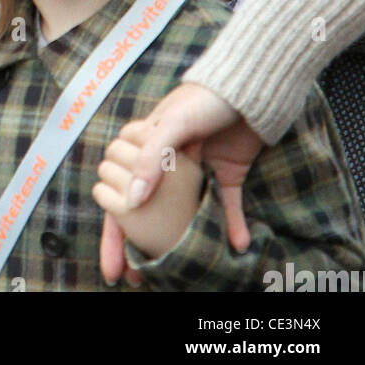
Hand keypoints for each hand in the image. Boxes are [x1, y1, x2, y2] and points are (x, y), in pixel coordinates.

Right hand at [97, 83, 262, 283]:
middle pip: (149, 211)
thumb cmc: (202, 97)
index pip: (120, 194)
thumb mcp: (170, 124)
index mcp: (144, 146)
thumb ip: (148, 160)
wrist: (249, 86)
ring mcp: (199, 169)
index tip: (115, 266)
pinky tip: (238, 245)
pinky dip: (233, 225)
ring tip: (186, 269)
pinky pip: (227, 205)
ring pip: (186, 214)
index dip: (115, 230)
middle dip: (142, 246)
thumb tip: (131, 202)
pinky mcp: (227, 173)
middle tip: (140, 278)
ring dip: (186, 240)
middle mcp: (168, 161)